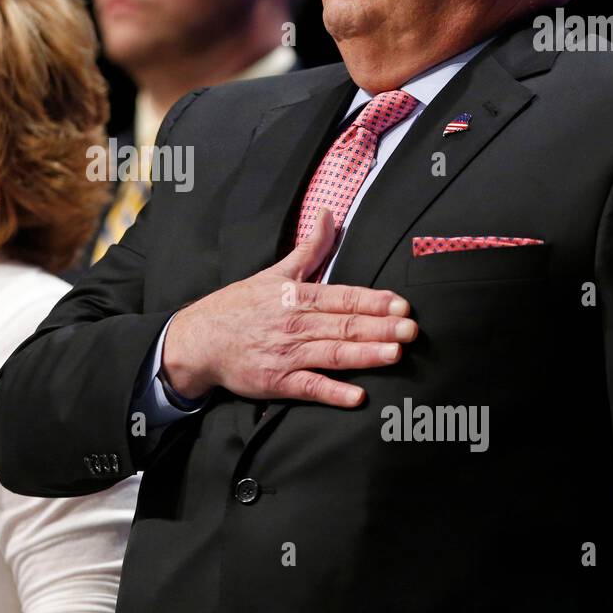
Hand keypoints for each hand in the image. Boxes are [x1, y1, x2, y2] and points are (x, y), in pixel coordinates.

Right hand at [161, 208, 415, 407]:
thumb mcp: (275, 273)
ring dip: (365, 355)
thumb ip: (310, 248)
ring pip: (333, 354)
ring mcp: (286, 354)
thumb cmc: (240, 306)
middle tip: (412, 330)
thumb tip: (329, 216)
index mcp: (297, 296)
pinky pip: (309, 387)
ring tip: (394, 354)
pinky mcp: (277, 381)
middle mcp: (295, 324)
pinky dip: (333, 392)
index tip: (401, 305)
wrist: (200, 340)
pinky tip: (356, 396)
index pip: (343, 297)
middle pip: (344, 325)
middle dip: (380, 327)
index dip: (374, 301)